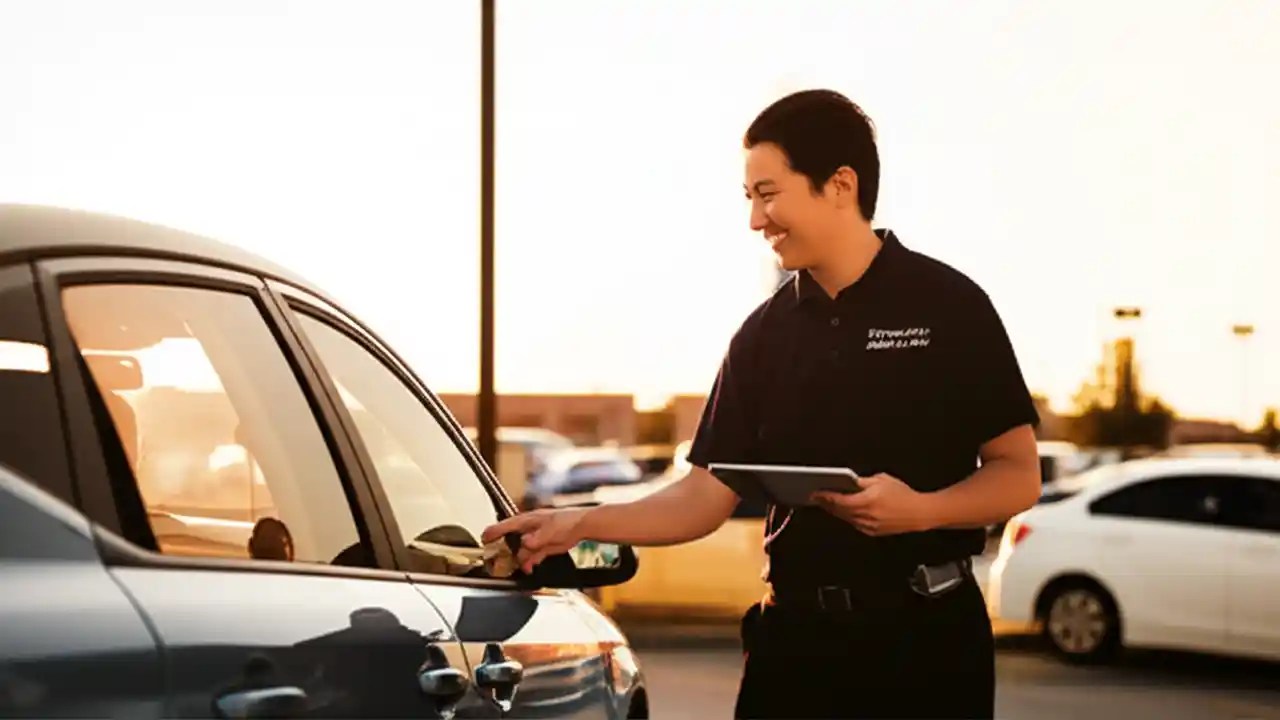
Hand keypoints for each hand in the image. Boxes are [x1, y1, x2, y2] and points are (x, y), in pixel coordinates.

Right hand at [481, 507, 590, 573]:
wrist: (583, 526)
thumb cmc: (567, 521)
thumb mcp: (549, 531)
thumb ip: (535, 539)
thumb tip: (524, 544)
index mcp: (528, 521)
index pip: (505, 526)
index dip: (493, 532)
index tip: (484, 539)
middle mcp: (530, 529)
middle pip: (511, 540)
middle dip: (503, 550)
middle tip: (495, 559)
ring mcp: (537, 538)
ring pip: (522, 551)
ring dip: (518, 560)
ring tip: (514, 567)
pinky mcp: (544, 546)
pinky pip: (533, 556)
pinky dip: (529, 563)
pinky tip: (528, 568)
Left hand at [811, 473, 933, 535]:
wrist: (920, 513)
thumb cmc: (903, 495)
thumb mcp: (882, 480)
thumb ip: (863, 481)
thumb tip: (849, 482)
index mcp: (867, 501)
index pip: (839, 500)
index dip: (825, 497)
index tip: (816, 493)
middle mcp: (866, 515)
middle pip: (840, 511)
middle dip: (827, 504)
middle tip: (817, 497)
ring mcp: (869, 526)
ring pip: (846, 518)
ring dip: (836, 511)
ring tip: (827, 503)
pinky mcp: (873, 532)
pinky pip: (855, 523)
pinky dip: (847, 516)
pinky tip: (843, 510)